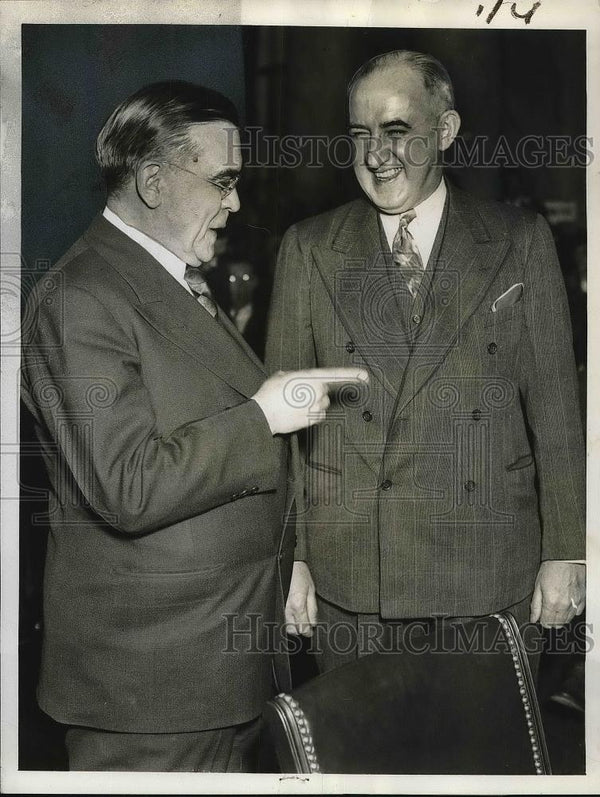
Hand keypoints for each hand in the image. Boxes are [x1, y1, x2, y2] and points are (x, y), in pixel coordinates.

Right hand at [252, 367, 368, 434]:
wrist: (264, 414)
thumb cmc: (270, 394)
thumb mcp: (280, 376)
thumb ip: (293, 375)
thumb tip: (294, 378)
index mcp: (310, 377)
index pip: (335, 375)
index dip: (352, 375)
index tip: (365, 376)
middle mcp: (317, 391)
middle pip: (325, 391)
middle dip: (315, 393)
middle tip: (297, 395)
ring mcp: (316, 406)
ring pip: (322, 405)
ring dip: (312, 404)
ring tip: (294, 405)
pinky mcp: (314, 419)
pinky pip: (318, 415)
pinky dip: (310, 414)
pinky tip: (297, 413)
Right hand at [285, 561, 317, 636]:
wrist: (288, 563)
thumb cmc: (301, 575)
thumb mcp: (312, 590)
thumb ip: (313, 609)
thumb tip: (313, 623)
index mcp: (298, 606)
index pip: (303, 628)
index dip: (308, 632)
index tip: (311, 631)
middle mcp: (287, 609)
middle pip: (292, 630)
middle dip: (300, 630)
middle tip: (305, 625)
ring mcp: (279, 607)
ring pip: (284, 626)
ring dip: (292, 626)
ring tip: (298, 620)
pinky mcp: (275, 603)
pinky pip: (279, 618)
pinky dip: (285, 620)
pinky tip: (291, 615)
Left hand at [530, 561, 585, 626]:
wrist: (567, 558)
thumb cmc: (552, 568)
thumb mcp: (538, 585)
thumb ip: (535, 605)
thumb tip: (533, 618)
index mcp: (551, 603)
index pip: (547, 622)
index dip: (542, 621)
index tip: (540, 618)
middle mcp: (565, 605)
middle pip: (558, 624)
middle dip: (550, 621)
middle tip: (546, 614)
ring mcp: (575, 603)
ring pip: (568, 620)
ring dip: (560, 618)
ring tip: (555, 609)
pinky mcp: (583, 599)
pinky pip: (577, 612)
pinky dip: (571, 612)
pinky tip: (565, 605)